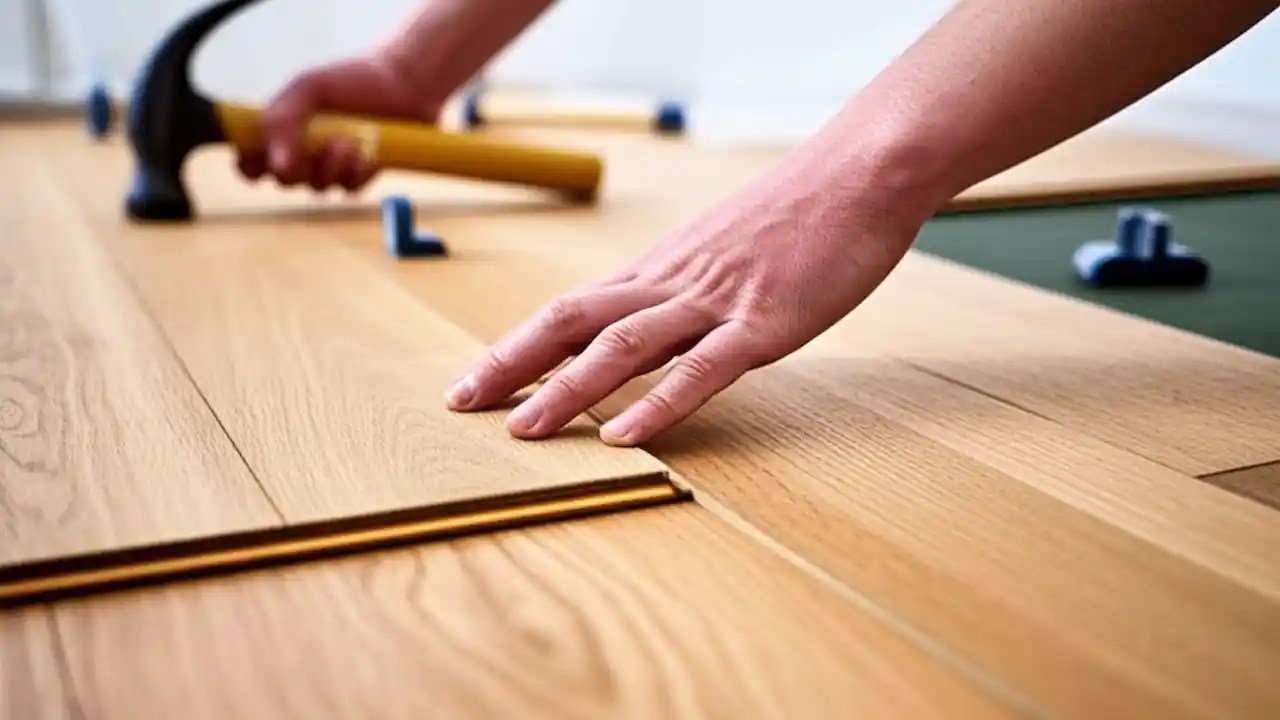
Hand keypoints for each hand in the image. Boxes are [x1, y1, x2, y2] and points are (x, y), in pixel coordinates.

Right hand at [237, 53, 440, 192]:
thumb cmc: (354, 80)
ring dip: (333, 166)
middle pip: (284, 182)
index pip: (251, 162)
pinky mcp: (360, 175)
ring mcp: (332, 166)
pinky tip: (370, 152)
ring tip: (350, 140)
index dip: (251, 166)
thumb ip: (282, 120)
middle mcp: (304, 151)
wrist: (405, 85)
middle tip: (321, 143)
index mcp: (283, 129)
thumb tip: (276, 165)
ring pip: (318, 188)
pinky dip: (358, 172)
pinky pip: (349, 189)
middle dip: (301, 167)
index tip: (263, 159)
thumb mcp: (309, 88)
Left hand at [443, 172, 926, 445]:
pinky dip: (660, 405)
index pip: (571, 309)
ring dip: (568, 391)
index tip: (475, 379)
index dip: (518, 345)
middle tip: (464, 404)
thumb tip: (641, 323)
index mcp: (661, 269)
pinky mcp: (763, 323)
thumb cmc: (795, 214)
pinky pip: (702, 370)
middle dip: (514, 364)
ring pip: (624, 348)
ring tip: (524, 432)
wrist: (858, 175)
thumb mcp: (720, 248)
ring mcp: (715, 303)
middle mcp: (672, 284)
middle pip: (573, 323)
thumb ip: (678, 287)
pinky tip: (624, 437)